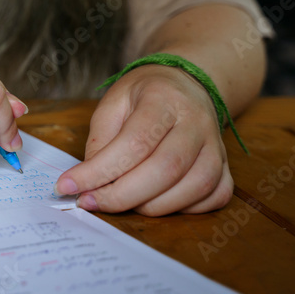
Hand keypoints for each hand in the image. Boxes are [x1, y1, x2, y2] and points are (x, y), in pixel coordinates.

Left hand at [54, 64, 233, 215]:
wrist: (184, 85)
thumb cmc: (142, 96)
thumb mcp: (112, 103)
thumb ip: (100, 140)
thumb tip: (90, 180)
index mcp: (164, 99)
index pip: (134, 142)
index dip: (100, 171)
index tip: (69, 185)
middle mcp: (197, 122)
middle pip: (166, 169)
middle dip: (122, 195)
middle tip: (90, 201)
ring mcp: (217, 146)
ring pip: (193, 188)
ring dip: (150, 206)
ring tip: (119, 200)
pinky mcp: (226, 167)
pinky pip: (212, 198)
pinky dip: (182, 208)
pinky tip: (155, 201)